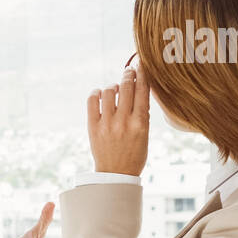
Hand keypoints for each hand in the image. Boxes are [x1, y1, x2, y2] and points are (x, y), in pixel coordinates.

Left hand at [87, 57, 149, 174]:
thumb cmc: (134, 153)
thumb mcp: (146, 134)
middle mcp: (124, 121)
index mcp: (141, 123)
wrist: (115, 173)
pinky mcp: (93, 126)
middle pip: (126, 87)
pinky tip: (100, 94)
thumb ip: (142, 112)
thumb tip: (139, 88)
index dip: (142, 74)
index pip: (143, 91)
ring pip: (108, 91)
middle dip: (128, 74)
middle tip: (129, 70)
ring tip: (115, 89)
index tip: (141, 64)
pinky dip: (96, 93)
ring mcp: (107, 123)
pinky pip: (92, 101)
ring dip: (113, 86)